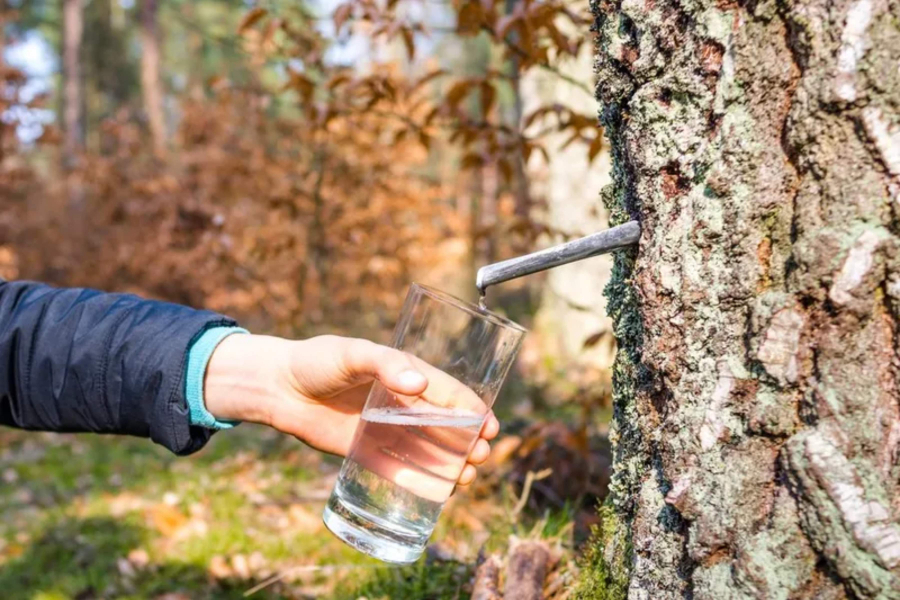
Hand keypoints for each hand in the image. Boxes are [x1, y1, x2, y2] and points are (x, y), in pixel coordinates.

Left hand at [203, 334, 499, 487]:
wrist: (278, 387)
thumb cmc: (318, 361)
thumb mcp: (353, 354)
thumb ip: (385, 365)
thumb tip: (419, 384)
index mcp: (405, 375)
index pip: (448, 393)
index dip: (472, 409)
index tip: (490, 427)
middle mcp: (402, 403)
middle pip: (446, 425)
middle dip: (468, 441)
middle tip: (480, 457)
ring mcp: (386, 429)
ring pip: (428, 450)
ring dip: (451, 463)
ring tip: (466, 478)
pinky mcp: (366, 452)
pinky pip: (400, 468)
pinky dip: (421, 480)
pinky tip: (438, 493)